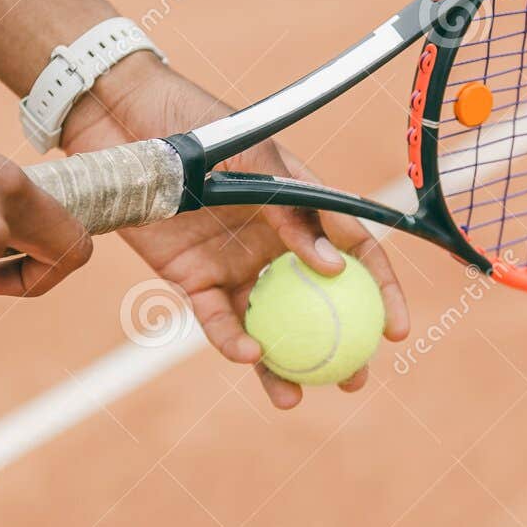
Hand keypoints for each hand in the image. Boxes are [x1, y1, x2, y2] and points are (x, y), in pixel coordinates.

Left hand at [61, 55, 408, 408]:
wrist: (129, 128)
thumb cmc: (200, 130)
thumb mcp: (255, 160)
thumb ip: (293, 209)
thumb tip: (334, 266)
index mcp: (304, 209)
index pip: (355, 254)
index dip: (382, 293)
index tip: (397, 332)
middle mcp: (275, 244)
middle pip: (319, 304)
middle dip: (341, 347)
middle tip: (354, 380)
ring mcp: (236, 266)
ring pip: (270, 326)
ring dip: (284, 365)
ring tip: (294, 398)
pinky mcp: (193, 282)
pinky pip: (219, 322)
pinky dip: (233, 342)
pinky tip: (248, 357)